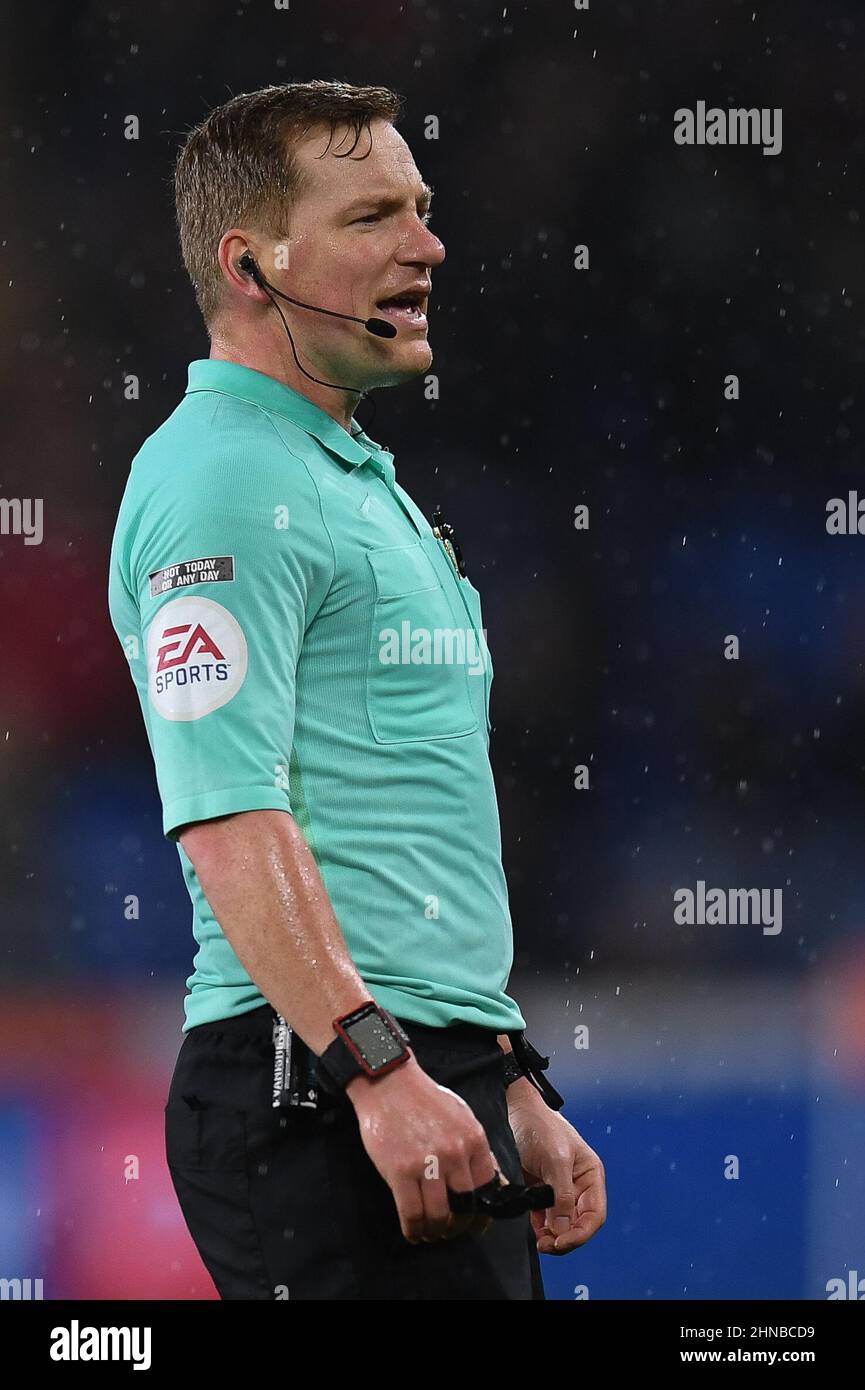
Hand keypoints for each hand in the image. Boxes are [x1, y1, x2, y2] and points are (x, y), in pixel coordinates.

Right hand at [347, 1056, 507, 1244]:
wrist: (388, 1082)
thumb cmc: (424, 1099)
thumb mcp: (461, 1116)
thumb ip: (474, 1149)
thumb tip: (490, 1181)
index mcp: (474, 1139)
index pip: (487, 1190)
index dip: (483, 1214)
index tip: (476, 1224)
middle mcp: (455, 1153)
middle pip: (464, 1208)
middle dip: (458, 1227)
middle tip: (450, 1231)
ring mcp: (427, 1163)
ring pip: (439, 1216)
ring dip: (435, 1231)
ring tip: (430, 1233)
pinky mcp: (400, 1171)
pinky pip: (411, 1214)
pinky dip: (413, 1230)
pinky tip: (412, 1232)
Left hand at [506, 1081, 605, 1254]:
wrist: (515, 1110)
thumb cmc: (541, 1127)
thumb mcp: (556, 1159)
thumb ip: (562, 1195)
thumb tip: (564, 1229)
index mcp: (590, 1176)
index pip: (594, 1215)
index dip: (581, 1234)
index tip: (562, 1242)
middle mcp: (578, 1185)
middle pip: (579, 1223)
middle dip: (566, 1238)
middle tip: (547, 1246)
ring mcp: (559, 1189)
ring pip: (562, 1225)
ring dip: (553, 1237)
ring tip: (540, 1243)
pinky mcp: (541, 1191)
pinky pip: (546, 1218)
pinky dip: (541, 1229)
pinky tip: (534, 1232)